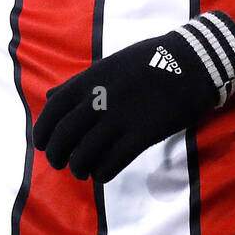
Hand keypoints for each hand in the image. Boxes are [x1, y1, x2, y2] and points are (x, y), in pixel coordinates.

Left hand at [34, 11, 234, 182]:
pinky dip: (102, 173)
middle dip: (56, 155)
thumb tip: (49, 96)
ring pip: (84, 156)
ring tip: (83, 171)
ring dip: (79, 169)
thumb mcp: (108, 64)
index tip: (42, 144)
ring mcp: (121, 118)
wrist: (191, 62)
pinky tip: (103, 173)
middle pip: (64, 137)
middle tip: (60, 163)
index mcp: (90, 80)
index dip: (43, 131)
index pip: (52, 110)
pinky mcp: (143, 135)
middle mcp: (100, 100)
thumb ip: (78, 83)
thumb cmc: (150, 61)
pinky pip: (112, 163)